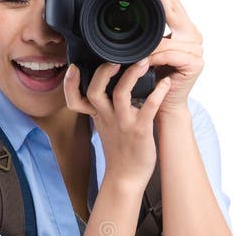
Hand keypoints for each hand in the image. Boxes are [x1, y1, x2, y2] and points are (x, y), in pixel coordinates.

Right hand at [63, 59, 171, 189]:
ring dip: (131, 76)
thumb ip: (104, 108)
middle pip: (95, 91)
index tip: (74, 68)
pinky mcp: (140, 131)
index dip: (70, 84)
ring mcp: (123, 124)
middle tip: (115, 57)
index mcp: (98, 116)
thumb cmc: (119, 151)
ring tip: (144, 61)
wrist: (126, 178)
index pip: (75, 99)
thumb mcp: (105, 128)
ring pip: (120, 95)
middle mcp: (107, 118)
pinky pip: (148, 108)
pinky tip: (165, 83)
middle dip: (103, 72)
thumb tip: (109, 87)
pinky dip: (158, 94)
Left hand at [142, 0, 203, 119]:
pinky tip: (145, 59)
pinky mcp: (194, 63)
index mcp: (185, 30)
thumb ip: (150, 32)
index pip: (174, 4)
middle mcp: (193, 36)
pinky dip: (155, 57)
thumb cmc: (156, 77)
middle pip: (174, 12)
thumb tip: (136, 14)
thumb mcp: (151, 50)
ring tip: (135, 43)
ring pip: (167, 38)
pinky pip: (169, 54)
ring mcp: (197, 50)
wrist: (164, 104)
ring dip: (149, 41)